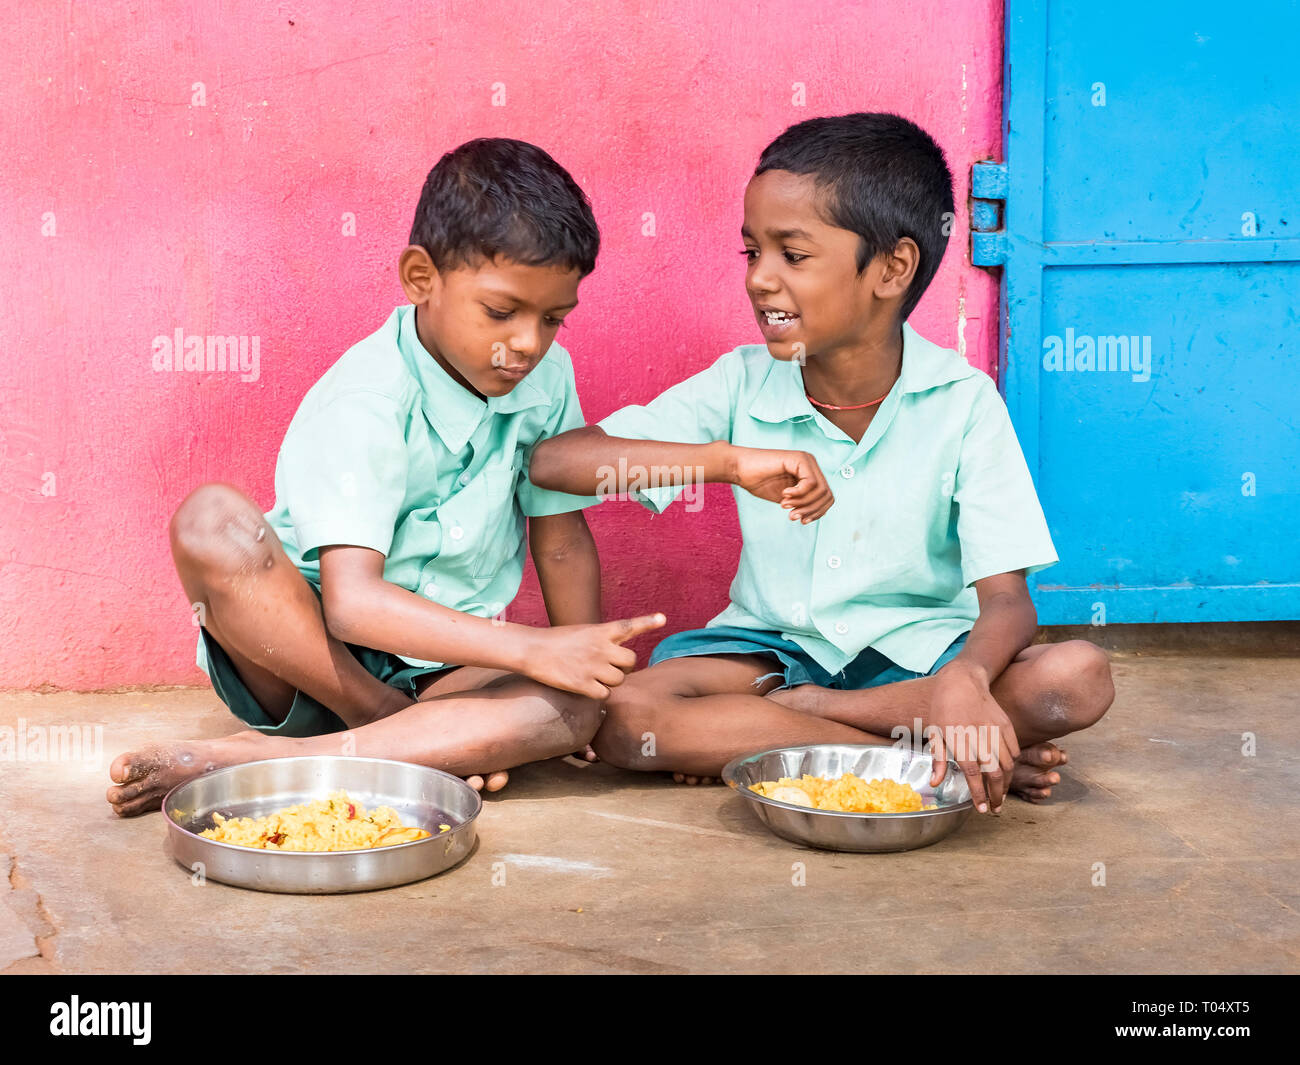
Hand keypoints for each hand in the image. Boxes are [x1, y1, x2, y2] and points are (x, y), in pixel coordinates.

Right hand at [524, 614, 666, 697]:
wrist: (533, 650)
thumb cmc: (558, 641)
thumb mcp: (584, 631)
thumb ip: (605, 638)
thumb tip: (622, 650)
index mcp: (601, 631)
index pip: (629, 625)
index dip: (648, 622)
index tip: (663, 619)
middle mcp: (601, 648)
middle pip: (630, 661)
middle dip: (623, 666)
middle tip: (609, 666)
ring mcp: (593, 667)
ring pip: (619, 680)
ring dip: (611, 681)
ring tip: (595, 675)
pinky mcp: (583, 684)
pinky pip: (604, 694)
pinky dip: (599, 693)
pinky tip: (587, 687)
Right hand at [729, 446, 833, 521]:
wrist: (739, 469)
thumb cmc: (759, 482)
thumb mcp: (787, 499)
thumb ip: (803, 503)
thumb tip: (819, 513)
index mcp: (811, 474)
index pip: (827, 497)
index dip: (818, 513)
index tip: (802, 521)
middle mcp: (812, 465)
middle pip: (827, 495)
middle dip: (811, 510)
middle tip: (792, 516)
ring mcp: (807, 460)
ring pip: (820, 490)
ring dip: (803, 503)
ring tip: (785, 505)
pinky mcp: (799, 459)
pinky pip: (810, 483)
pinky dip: (798, 494)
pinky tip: (784, 494)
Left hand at [925, 661, 1019, 813]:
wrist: (962, 680)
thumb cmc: (943, 708)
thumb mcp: (935, 732)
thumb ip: (939, 760)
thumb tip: (936, 783)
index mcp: (959, 740)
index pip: (972, 774)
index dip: (978, 794)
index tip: (981, 809)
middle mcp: (980, 736)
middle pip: (994, 773)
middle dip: (997, 795)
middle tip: (995, 808)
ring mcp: (996, 730)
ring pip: (1008, 764)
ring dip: (1006, 783)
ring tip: (1001, 794)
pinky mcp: (1006, 725)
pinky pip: (1015, 750)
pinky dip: (1013, 765)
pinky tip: (1006, 773)